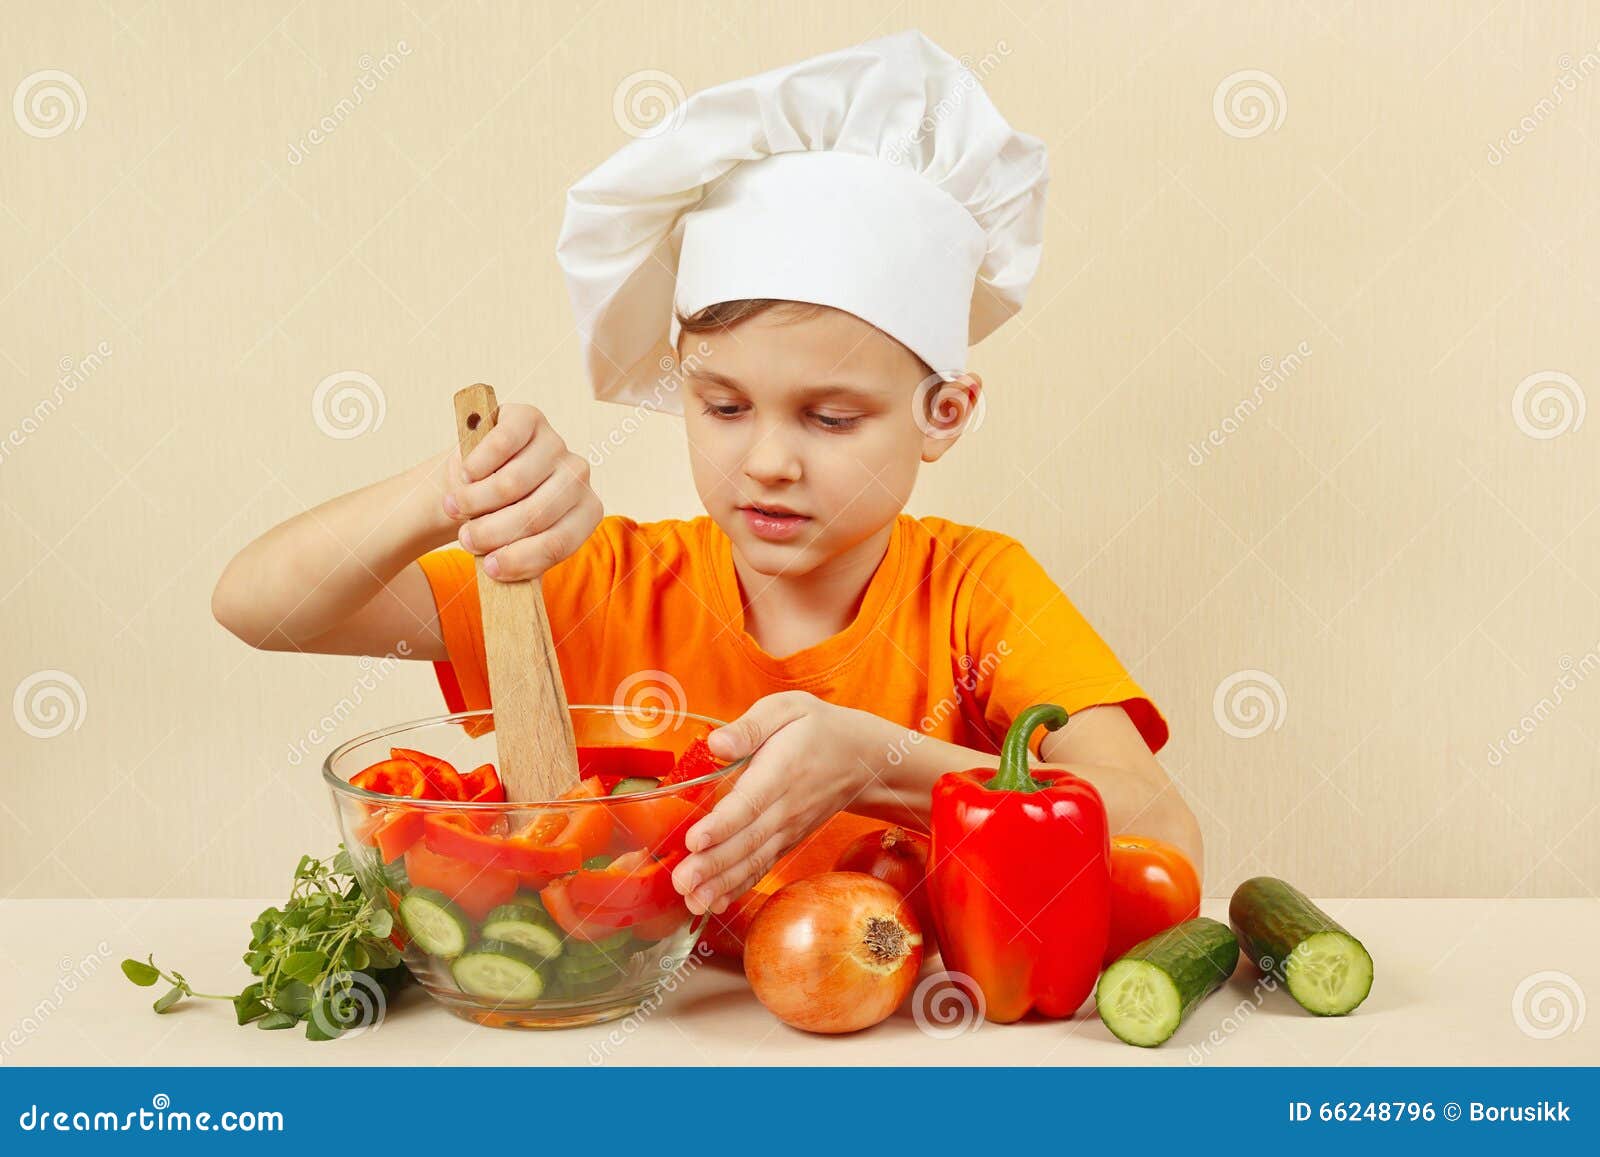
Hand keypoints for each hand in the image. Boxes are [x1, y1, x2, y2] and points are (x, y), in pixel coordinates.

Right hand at [441, 403, 601, 580]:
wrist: (471, 481)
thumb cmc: (495, 519)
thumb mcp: (511, 548)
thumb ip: (520, 566)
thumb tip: (513, 603)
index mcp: (586, 511)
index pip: (560, 543)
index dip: (520, 560)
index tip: (489, 568)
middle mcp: (579, 475)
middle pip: (535, 514)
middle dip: (492, 533)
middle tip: (466, 540)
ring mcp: (556, 444)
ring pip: (512, 484)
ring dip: (474, 502)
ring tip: (456, 508)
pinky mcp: (529, 417)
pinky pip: (502, 444)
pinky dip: (475, 467)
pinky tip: (465, 475)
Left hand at [670, 691, 896, 914]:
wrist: (861, 759)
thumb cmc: (816, 727)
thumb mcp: (787, 708)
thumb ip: (751, 726)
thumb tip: (716, 743)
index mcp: (781, 771)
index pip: (750, 803)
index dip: (722, 824)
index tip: (695, 840)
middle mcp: (785, 808)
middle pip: (747, 840)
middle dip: (713, 864)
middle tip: (682, 881)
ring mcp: (788, 830)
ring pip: (753, 860)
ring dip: (721, 883)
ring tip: (692, 901)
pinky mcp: (787, 841)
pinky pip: (762, 867)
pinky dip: (739, 887)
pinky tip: (715, 904)